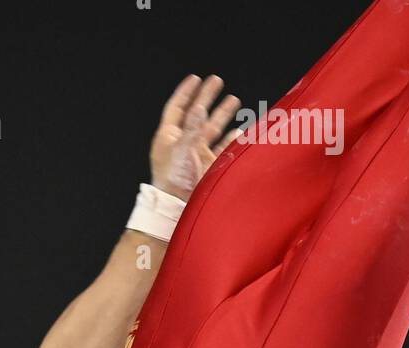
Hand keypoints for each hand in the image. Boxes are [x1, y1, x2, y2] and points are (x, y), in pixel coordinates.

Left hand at [151, 73, 241, 201]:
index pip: (177, 108)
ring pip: (212, 129)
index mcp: (169, 137)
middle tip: (217, 81)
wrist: (177, 208)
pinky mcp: (208, 166)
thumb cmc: (172, 181)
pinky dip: (231, 139)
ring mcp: (196, 155)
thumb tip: (199, 107)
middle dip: (207, 97)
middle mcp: (183, 143)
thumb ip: (193, 127)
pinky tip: (239, 131)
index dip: (186, 92)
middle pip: (196, 114)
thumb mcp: (181, 149)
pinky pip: (222, 148)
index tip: (196, 78)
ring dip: (222, 114)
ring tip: (234, 100)